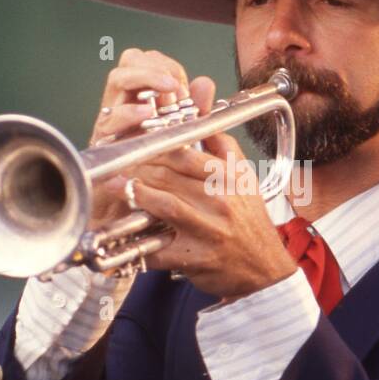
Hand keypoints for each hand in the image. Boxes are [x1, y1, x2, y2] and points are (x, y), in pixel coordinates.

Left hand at [97, 66, 298, 299]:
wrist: (264, 269)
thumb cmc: (249, 222)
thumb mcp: (244, 177)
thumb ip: (221, 145)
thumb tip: (203, 110)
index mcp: (228, 177)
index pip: (185, 151)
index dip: (153, 144)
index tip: (133, 141)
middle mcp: (220, 200)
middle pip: (169, 175)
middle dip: (136, 167)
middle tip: (114, 163)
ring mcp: (208, 230)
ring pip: (164, 205)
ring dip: (134, 194)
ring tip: (113, 186)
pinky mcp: (195, 257)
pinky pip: (161, 247)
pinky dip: (139, 241)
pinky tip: (121, 233)